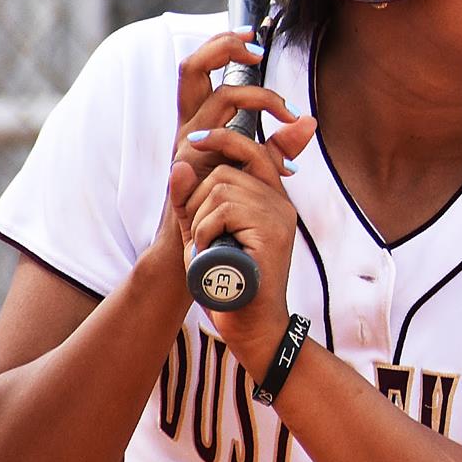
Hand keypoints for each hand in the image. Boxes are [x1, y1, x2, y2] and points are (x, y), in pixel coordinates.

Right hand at [146, 28, 317, 288]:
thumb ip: (281, 146)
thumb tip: (311, 122)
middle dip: (222, 49)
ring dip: (249, 95)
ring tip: (283, 109)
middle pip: (191, 69)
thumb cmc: (226, 204)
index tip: (255, 39)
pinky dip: (232, 134)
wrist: (198, 248)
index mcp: (203, 119)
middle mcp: (190, 125)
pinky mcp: (185, 170)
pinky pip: (205, 142)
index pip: (205, 68)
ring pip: (210, 101)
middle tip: (257, 47)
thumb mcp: (255, 168)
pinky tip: (266, 135)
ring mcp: (185, 146)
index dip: (224, 46)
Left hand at [181, 127, 307, 360]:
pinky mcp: (273, 232)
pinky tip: (210, 251)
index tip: (196, 142)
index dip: (224, 138)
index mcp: (270, 199)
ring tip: (207, 246)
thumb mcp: (202, 232)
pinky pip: (225, 210)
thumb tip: (181, 161)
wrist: (249, 323)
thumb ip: (192, 199)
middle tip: (199, 233)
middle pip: (226, 171)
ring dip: (200, 219)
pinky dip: (205, 230)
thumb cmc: (225, 282)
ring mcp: (280, 216)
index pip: (254, 149)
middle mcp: (280, 202)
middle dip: (198, 198)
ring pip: (222, 189)